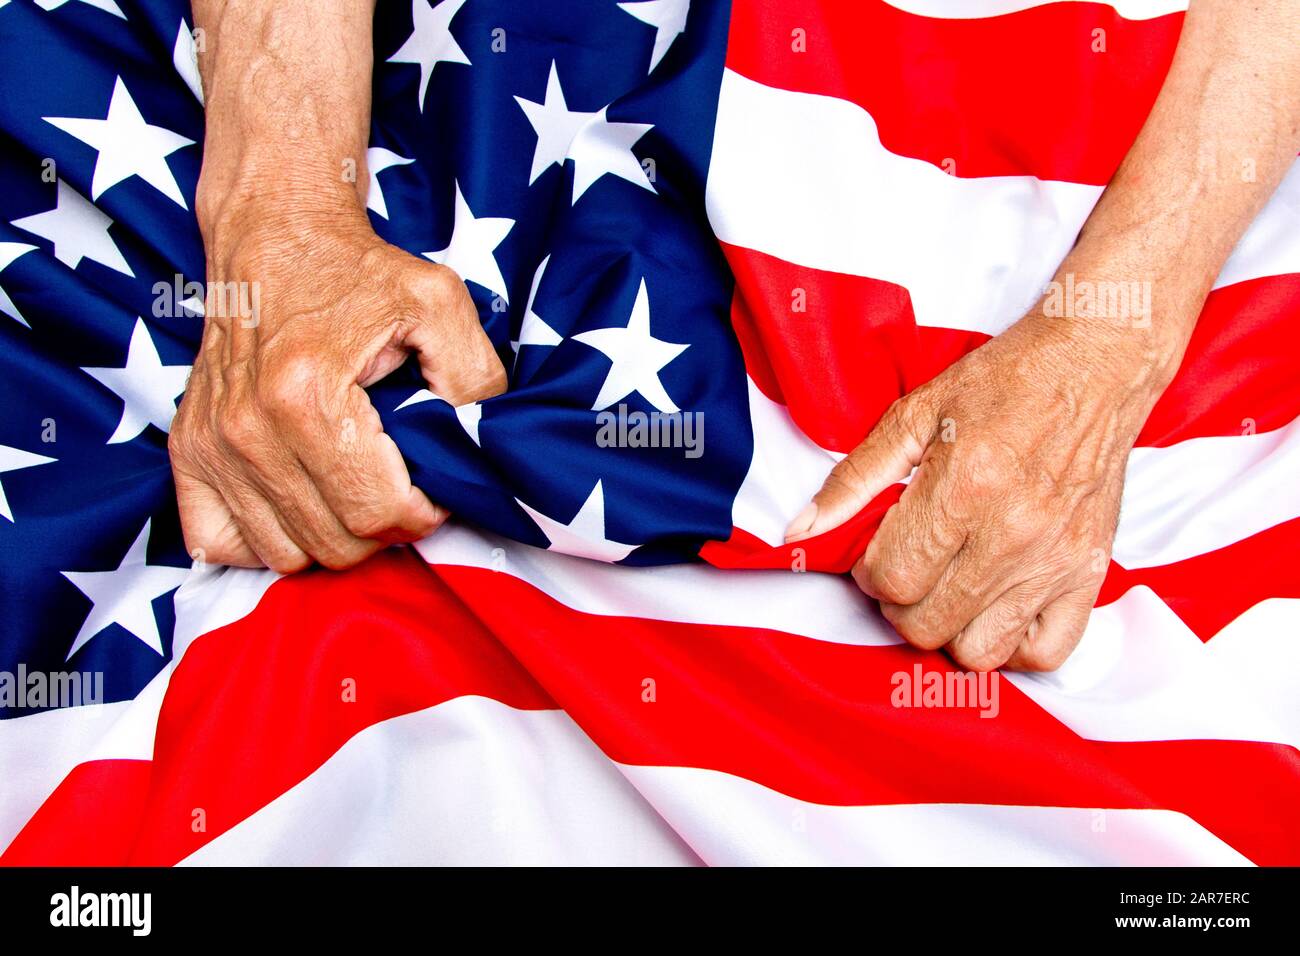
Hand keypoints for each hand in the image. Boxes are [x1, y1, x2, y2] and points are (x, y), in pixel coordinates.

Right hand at [171, 195, 506, 572]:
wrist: (273, 232)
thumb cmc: (356, 268)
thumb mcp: (438, 302)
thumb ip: (474, 378)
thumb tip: (479, 449)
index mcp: (308, 396)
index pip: (377, 513)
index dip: (424, 513)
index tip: (433, 486)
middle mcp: (249, 429)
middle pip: (335, 544)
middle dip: (383, 527)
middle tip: (399, 484)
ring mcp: (212, 445)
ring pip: (285, 554)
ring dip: (331, 535)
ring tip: (355, 488)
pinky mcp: (188, 450)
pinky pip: (220, 544)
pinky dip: (265, 540)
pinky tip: (300, 502)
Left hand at [786, 313, 1167, 670]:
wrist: (1094, 365)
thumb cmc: (1003, 383)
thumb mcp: (913, 414)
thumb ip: (854, 478)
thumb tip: (800, 530)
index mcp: (963, 489)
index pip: (892, 579)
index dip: (870, 572)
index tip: (880, 550)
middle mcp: (1012, 534)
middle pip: (927, 623)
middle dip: (900, 602)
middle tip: (909, 566)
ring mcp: (1056, 560)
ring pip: (980, 651)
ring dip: (950, 628)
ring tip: (948, 589)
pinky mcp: (1090, 573)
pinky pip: (1046, 653)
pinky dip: (1013, 644)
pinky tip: (994, 607)